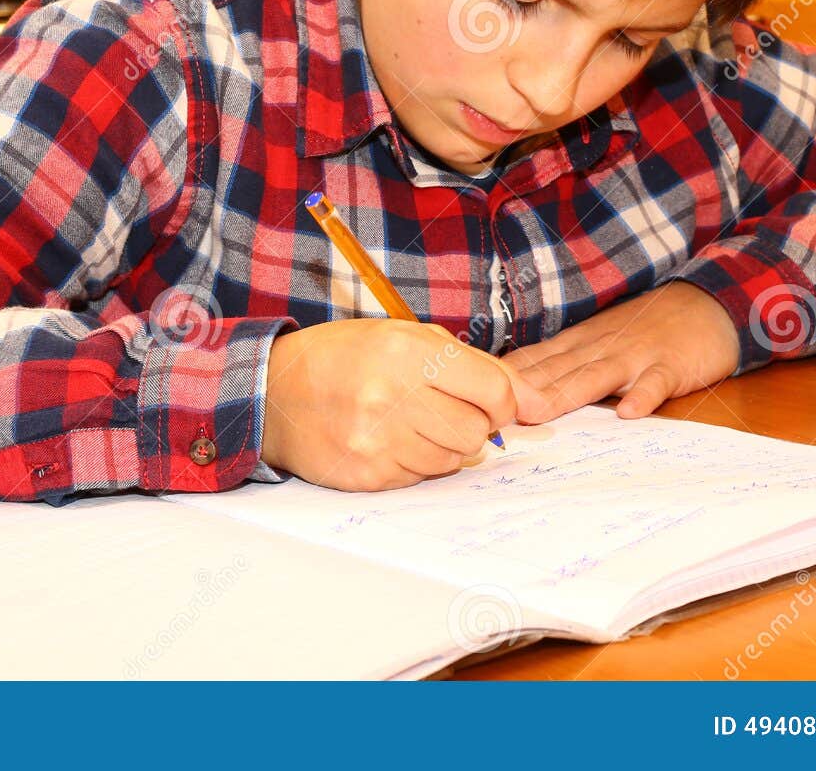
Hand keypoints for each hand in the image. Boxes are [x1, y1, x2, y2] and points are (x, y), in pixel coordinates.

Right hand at [261, 319, 520, 490]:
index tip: (490, 400)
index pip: (494, 389)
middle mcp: (392, 396)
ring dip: (441, 444)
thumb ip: (476, 366)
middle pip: (476, 432)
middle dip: (470, 424)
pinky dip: (412, 462)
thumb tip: (540, 403)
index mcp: (406, 351)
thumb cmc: (347, 358)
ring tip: (407, 421)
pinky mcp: (366, 475)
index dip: (502, 400)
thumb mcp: (406, 338)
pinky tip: (385, 439)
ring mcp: (376, 441)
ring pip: (452, 459)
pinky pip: (419, 478)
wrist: (275, 392)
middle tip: (440, 409)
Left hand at [501, 282, 739, 422]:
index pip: (535, 361)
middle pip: (556, 371)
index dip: (504, 379)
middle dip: (522, 391)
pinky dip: (643, 395)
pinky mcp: (670, 365)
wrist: (706, 304)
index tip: (471, 396)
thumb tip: (515, 389)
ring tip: (539, 413)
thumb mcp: (599, 338)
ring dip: (566, 393)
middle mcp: (600, 347)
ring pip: (596, 376)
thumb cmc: (645, 329)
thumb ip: (563, 363)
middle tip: (489, 411)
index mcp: (579, 343)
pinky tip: (629, 412)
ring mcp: (634, 355)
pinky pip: (655, 382)